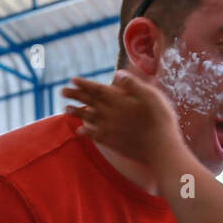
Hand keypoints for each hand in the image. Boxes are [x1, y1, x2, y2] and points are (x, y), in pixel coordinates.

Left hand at [62, 71, 182, 164]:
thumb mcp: (151, 95)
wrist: (160, 148)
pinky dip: (86, 132)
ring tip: (66, 109)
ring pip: (89, 118)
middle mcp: (111, 114)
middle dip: (75, 95)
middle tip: (62, 91)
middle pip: (89, 102)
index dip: (84, 84)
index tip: (73, 79)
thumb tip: (117, 74)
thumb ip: (133, 84)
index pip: (97, 89)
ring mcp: (110, 129)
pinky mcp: (113, 142)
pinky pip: (95, 136)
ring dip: (76, 113)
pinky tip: (79, 131)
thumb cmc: (160, 120)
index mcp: (119, 100)